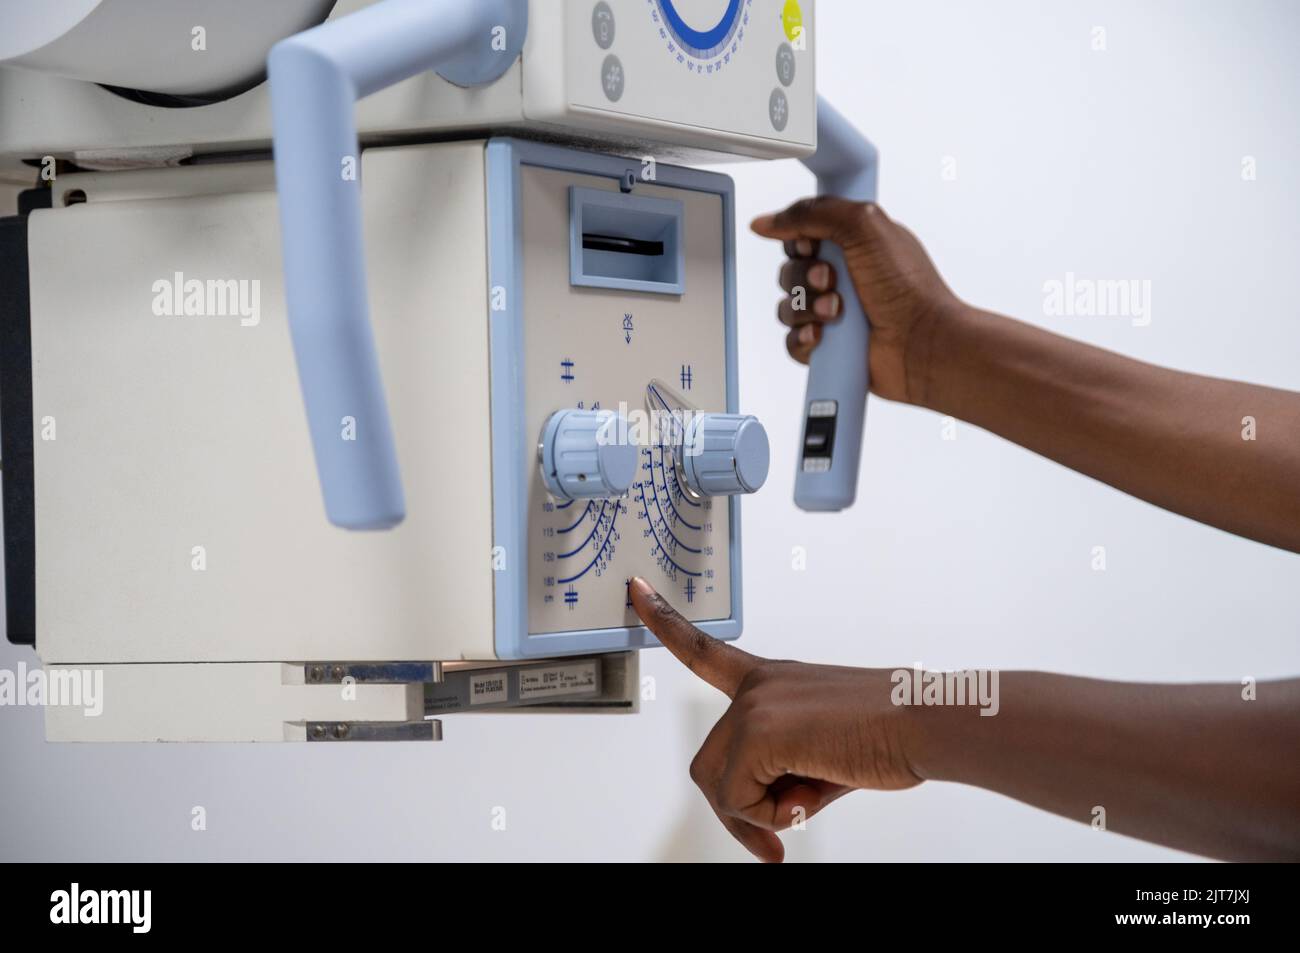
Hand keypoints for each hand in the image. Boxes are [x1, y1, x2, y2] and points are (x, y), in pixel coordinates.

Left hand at [630, 577, 921, 862]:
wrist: (926, 724)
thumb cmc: (891, 735)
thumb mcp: (825, 751)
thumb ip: (786, 770)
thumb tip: (768, 818)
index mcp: (773, 679)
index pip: (705, 649)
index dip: (666, 623)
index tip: (637, 591)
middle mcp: (758, 685)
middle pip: (711, 765)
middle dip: (741, 811)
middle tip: (773, 845)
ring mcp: (755, 704)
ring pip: (722, 786)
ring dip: (764, 813)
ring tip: (814, 798)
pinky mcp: (760, 729)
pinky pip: (740, 799)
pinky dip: (774, 817)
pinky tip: (815, 793)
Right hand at [750, 199, 962, 404]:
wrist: (920, 341)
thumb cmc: (906, 285)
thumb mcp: (863, 226)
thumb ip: (813, 213)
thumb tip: (765, 222)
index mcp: (853, 245)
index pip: (802, 236)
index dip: (799, 242)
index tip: (813, 247)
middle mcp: (843, 278)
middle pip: (791, 271)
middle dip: (805, 277)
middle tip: (832, 281)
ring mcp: (834, 314)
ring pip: (789, 307)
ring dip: (805, 308)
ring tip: (835, 312)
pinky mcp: (828, 346)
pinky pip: (793, 341)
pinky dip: (802, 337)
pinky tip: (822, 335)